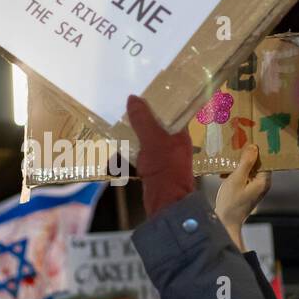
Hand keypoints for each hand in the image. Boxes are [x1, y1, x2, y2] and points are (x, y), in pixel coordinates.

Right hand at [125, 95, 193, 216]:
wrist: (166, 202)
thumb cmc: (165, 168)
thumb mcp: (153, 139)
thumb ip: (143, 120)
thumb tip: (132, 98)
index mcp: (180, 134)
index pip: (172, 113)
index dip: (159, 104)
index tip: (143, 95)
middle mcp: (174, 144)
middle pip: (157, 126)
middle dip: (142, 120)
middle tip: (126, 110)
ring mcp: (164, 158)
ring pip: (147, 141)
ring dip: (133, 137)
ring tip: (119, 127)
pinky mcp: (153, 170)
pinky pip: (140, 155)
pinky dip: (130, 152)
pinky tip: (118, 150)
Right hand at [214, 144, 270, 249]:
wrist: (225, 222)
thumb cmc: (231, 202)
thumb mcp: (237, 179)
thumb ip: (246, 162)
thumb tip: (254, 147)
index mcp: (263, 181)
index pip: (266, 160)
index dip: (258, 150)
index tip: (250, 140)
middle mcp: (261, 184)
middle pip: (257, 165)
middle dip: (246, 156)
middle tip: (236, 146)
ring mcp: (254, 189)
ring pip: (248, 171)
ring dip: (238, 165)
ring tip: (228, 159)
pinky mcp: (246, 192)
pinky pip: (243, 178)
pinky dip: (235, 174)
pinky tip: (224, 173)